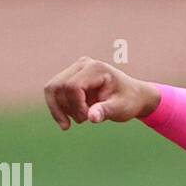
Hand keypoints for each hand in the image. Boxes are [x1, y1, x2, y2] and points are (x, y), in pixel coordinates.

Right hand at [42, 56, 159, 129]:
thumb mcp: (121, 108)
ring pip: (52, 88)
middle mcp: (83, 64)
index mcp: (96, 68)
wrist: (133, 96)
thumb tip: (92, 117)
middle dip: (66, 108)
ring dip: (59, 109)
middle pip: (58, 86)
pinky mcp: (71, 76)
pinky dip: (57, 107)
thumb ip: (106, 111)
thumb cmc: (129, 101)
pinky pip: (54, 91)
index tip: (89, 118)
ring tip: (78, 120)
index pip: (73, 86)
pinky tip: (66, 121)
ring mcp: (75, 68)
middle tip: (83, 121)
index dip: (76, 106)